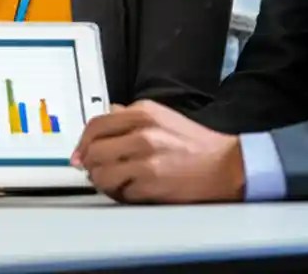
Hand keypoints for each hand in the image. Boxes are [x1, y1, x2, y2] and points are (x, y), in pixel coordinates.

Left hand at [72, 100, 244, 203]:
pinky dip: (121, 194)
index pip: (96, 125)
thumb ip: (132, 116)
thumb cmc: (197, 145)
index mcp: (143, 113)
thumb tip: (108, 114)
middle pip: (94, 150)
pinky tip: (133, 191)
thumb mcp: (162, 117)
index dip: (83, 143)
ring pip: (101, 173)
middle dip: (91, 164)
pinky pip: (119, 192)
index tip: (79, 155)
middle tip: (98, 171)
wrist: (228, 166)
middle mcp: (142, 132)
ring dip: (104, 182)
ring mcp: (145, 158)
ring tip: (117, 183)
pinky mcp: (150, 182)